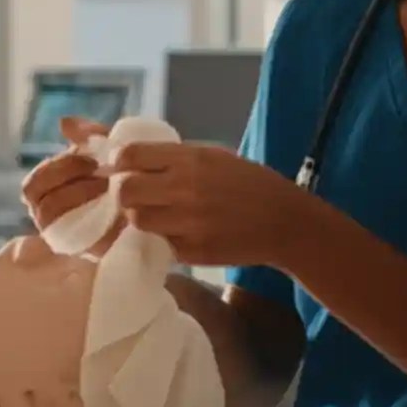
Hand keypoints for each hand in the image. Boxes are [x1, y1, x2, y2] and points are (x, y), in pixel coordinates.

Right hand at [20, 117, 120, 254]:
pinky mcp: (86, 250)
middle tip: (100, 173)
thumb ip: (89, 136)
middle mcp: (52, 215)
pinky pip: (76, 239)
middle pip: (38, 200)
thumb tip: (64, 122)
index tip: (89, 159)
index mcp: (52, 190)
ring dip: (78, 196)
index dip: (55, 168)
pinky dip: (93, 220)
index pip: (33, 183)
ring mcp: (67, 234)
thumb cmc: (127, 174)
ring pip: (51, 217)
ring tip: (109, 188)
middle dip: (67, 180)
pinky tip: (116, 207)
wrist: (161, 203)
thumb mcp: (110, 149)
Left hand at [112, 142, 317, 266]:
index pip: (130, 156)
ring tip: (159, 215)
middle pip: (125, 191)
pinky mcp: (191, 251)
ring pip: (137, 220)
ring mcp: (186, 223)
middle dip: (126, 193)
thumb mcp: (214, 156)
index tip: (126, 169)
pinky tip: (180, 232)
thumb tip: (134, 160)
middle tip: (138, 196)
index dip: (122, 163)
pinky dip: (164, 238)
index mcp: (189, 159)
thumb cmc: (249, 183)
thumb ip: (176, 157)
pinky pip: (160, 242)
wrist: (284, 222)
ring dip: (142, 217)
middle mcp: (184, 189)